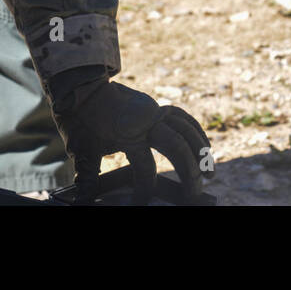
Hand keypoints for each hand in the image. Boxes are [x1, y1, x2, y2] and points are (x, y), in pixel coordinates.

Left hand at [49, 72, 212, 202]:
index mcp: (127, 132)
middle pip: (177, 147)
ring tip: (209, 173)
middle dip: (190, 172)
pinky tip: (204, 147)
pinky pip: (182, 117)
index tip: (141, 202)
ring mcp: (153, 110)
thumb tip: (84, 198)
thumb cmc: (81, 120)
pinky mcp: (155, 106)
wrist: (81, 87)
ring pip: (185, 130)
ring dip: (200, 151)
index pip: (145, 168)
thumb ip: (90, 174)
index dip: (145, 189)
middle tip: (196, 193)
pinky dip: (196, 132)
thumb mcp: (82, 148)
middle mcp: (146, 120)